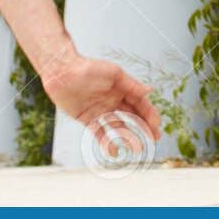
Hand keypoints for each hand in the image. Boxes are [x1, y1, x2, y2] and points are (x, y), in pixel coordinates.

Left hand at [42, 54, 163, 153]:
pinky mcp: (87, 119)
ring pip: (118, 126)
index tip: (156, 126)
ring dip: (128, 137)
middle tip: (153, 139)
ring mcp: (101, 111)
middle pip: (132, 116)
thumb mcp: (114, 74)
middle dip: (144, 128)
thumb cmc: (89, 68)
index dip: (149, 115)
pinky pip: (99, 133)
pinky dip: (106, 142)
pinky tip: (114, 150)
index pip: (140, 104)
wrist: (62, 72)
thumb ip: (132, 85)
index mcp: (122, 89)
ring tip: (136, 148)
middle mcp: (113, 101)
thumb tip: (150, 91)